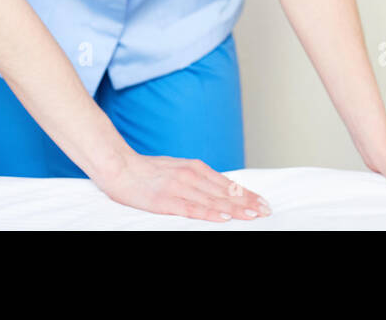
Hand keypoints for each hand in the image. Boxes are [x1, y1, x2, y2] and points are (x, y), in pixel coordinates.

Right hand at [95, 152, 271, 221]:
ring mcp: (180, 188)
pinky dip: (211, 213)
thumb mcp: (178, 168)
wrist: (119, 167)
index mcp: (195, 167)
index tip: (262, 202)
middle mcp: (191, 176)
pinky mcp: (166, 201)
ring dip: (235, 209)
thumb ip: (198, 178)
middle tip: (266, 210)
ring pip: (214, 200)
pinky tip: (224, 217)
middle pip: (224, 192)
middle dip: (247, 202)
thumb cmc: (147, 170)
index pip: (227, 184)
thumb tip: (219, 188)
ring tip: (253, 215)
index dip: (246, 194)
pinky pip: (193, 209)